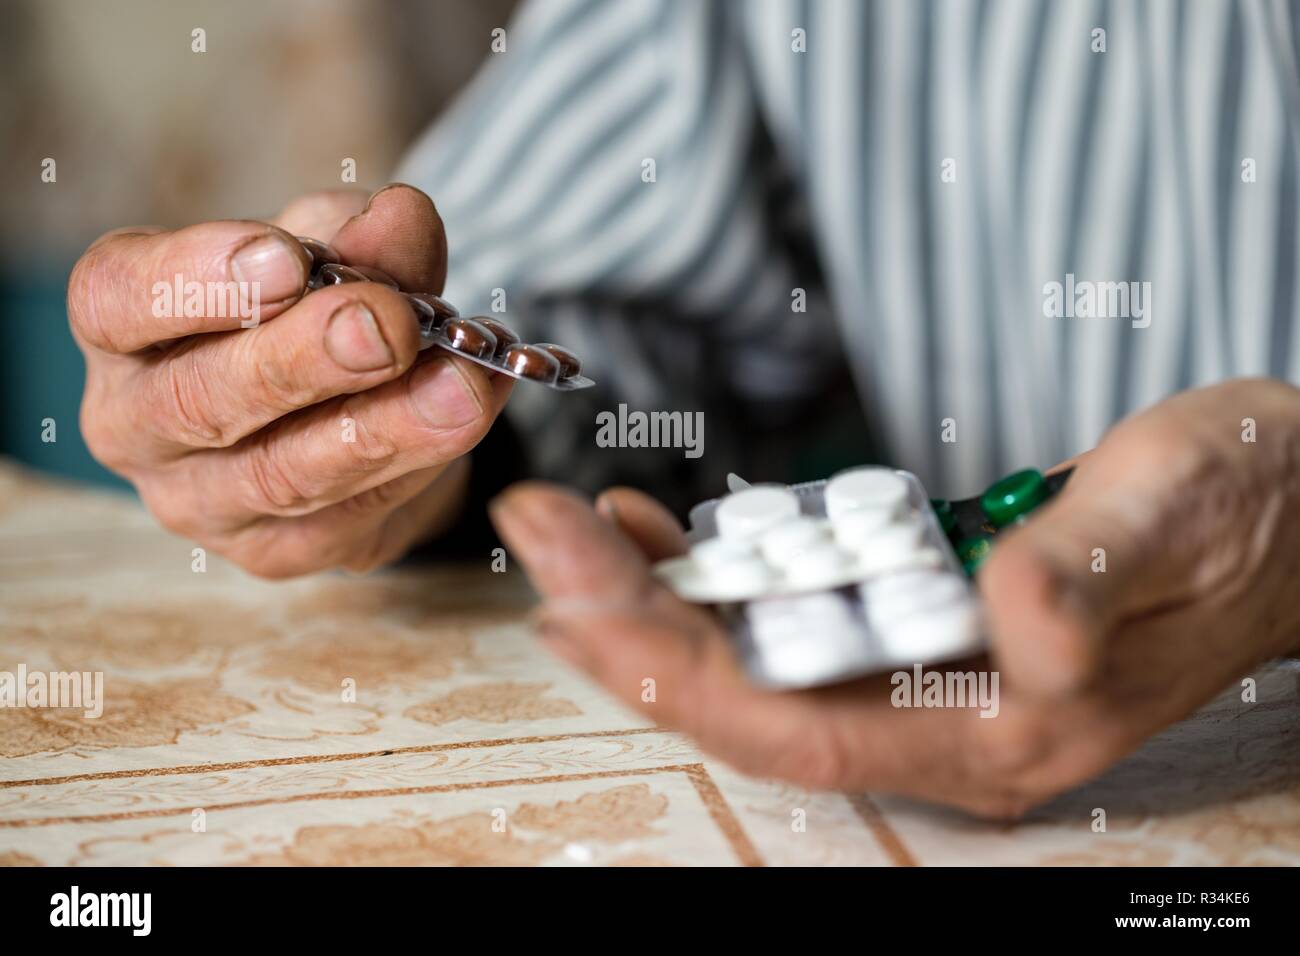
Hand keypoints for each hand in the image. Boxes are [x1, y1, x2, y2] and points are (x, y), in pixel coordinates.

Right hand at [71, 184, 511, 577]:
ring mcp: (202, 502)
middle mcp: (137, 425)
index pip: (117, 300)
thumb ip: (358, 233)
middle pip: (200, 400)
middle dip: (303, 359)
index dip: (198, 280)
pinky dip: (419, 462)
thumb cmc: (312, 307)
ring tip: (461, 381)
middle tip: (387, 322)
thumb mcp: (333, 248)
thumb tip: (399, 216)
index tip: (286, 257)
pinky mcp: (277, 552)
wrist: (353, 402)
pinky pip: (347, 516)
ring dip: (383, 426)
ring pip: (282, 474)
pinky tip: (473, 411)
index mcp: (123, 328)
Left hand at [489, 378, 1299, 816]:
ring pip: (759, 665)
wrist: (1292, 501)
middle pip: (752, 700)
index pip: (801, 725)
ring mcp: (932, 679)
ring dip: (653, 603)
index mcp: (1006, 725)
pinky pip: (796, 620)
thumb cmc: (1248, 508)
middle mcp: (951, 723)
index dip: (678, 668)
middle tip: (539, 538)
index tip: (580, 591)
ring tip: (570, 534)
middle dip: (629, 627)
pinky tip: (661, 533)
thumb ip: (1086, 571)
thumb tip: (1005, 612)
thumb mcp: (1181, 513)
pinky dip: (718, 578)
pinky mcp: (925, 625)